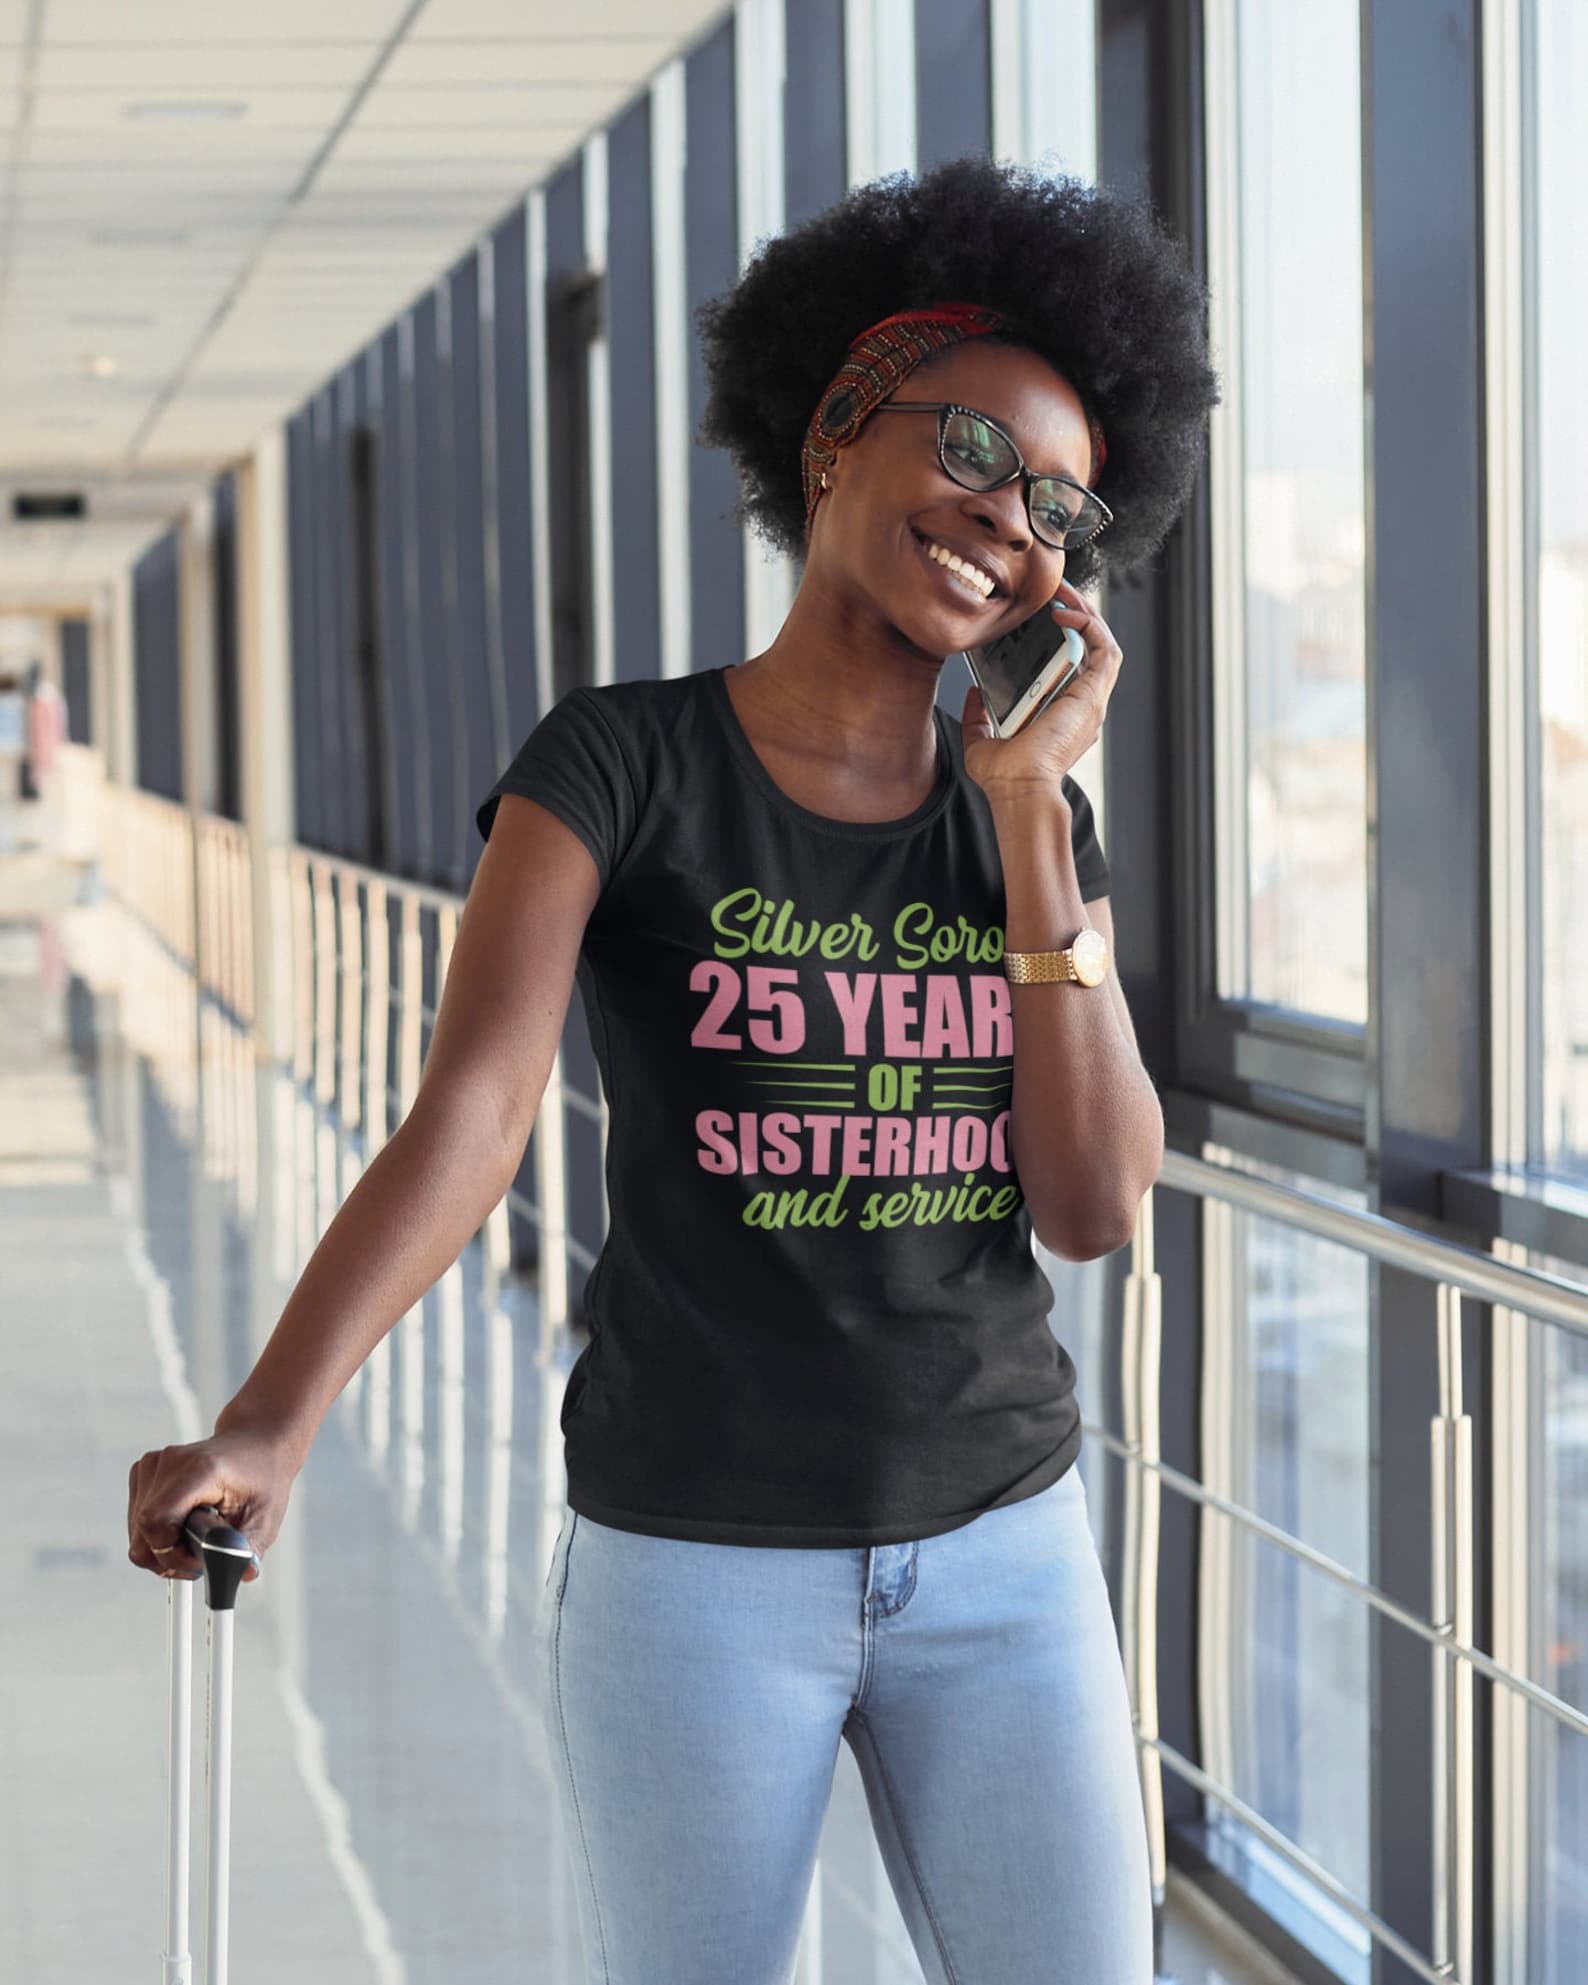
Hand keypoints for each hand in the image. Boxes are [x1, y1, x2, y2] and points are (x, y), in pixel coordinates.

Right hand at [127, 1430, 295, 1582]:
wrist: (256, 1444)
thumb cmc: (261, 1476)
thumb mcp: (265, 1517)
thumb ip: (249, 1550)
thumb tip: (243, 1574)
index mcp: (200, 1469)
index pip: (157, 1522)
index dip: (172, 1554)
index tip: (197, 1562)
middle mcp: (170, 1463)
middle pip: (142, 1532)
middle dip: (168, 1556)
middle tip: (199, 1556)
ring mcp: (154, 1465)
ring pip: (137, 1532)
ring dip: (163, 1546)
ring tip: (197, 1536)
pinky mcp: (144, 1472)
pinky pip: (138, 1521)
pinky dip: (158, 1533)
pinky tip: (184, 1524)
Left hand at [960, 578, 1123, 799]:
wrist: (1019, 788)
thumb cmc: (1006, 777)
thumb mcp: (982, 741)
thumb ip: (979, 717)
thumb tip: (976, 694)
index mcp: (1062, 714)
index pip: (1069, 665)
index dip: (1061, 636)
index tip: (1038, 617)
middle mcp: (1082, 705)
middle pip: (1088, 647)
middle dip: (1075, 614)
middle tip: (1053, 593)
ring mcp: (1091, 700)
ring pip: (1101, 642)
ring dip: (1085, 612)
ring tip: (1062, 592)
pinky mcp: (1093, 694)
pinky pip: (1104, 649)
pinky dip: (1089, 625)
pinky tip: (1065, 612)